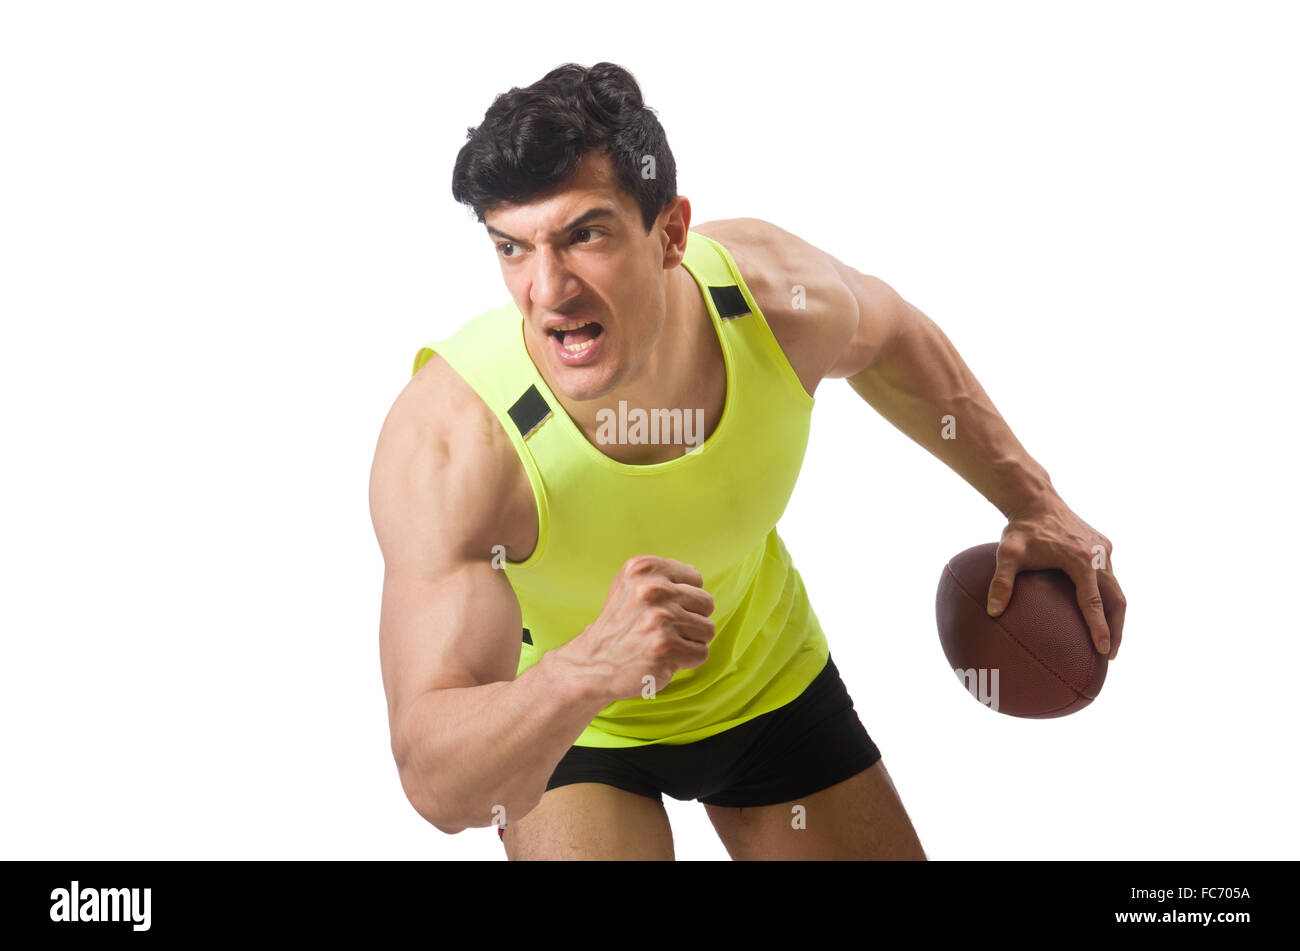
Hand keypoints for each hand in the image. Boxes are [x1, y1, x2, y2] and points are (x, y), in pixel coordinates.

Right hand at [564, 554, 715, 700]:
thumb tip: (695, 575)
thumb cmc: (619, 626)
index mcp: (644, 568)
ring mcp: (660, 618)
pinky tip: (663, 658)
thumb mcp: (629, 586)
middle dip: (689, 619)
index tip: (659, 609)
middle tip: (661, 630)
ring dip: (689, 641)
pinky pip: (701, 652)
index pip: (696, 578)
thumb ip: (662, 576)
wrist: (592, 665)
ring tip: (662, 643)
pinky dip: (686, 660)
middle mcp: (652, 589)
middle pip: (706, 602)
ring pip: (707, 628)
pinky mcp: (666, 647)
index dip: (682, 598)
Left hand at [985, 498, 1126, 659]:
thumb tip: (992, 612)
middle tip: (1109, 656)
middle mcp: (1098, 554)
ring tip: (1108, 641)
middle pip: (1116, 599)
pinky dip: (1110, 596)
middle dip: (1116, 629)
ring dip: (1115, 614)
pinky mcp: (1103, 545)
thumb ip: (1001, 582)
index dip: (1099, 628)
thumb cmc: (1021, 530)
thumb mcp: (1007, 554)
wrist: (1036, 500)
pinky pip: (1111, 575)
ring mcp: (1103, 549)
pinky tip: (1100, 611)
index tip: (1104, 650)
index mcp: (1079, 560)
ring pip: (1117, 588)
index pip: (1092, 602)